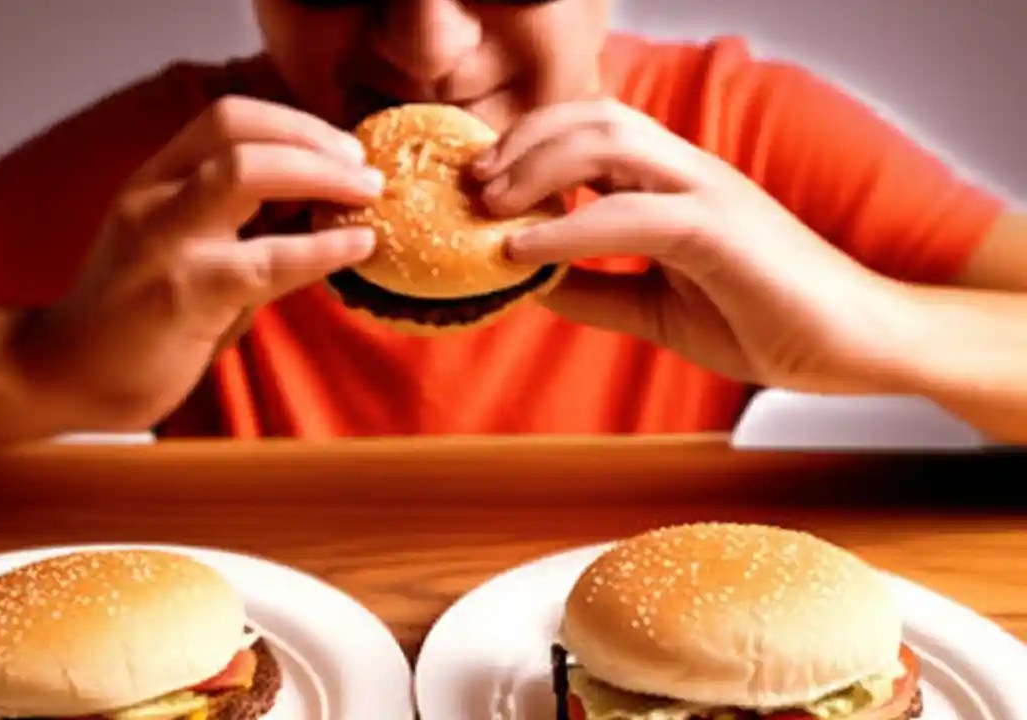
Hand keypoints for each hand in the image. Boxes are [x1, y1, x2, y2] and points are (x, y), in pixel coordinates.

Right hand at [12, 96, 382, 428]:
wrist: (67, 376)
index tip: (342, 147)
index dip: (294, 123)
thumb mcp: (179, 248)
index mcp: (154, 179)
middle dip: (315, 141)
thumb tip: (322, 204)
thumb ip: (237, 223)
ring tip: (368, 194)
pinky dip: (322, 247)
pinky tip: (357, 246)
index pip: (228, 118)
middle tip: (366, 168)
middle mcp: (152, 197)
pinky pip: (266, 259)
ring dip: (322, 176)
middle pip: (239, 131)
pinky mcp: (183, 294)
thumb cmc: (136, 318)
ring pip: (246, 174)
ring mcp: (163, 241)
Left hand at [474, 98, 910, 393]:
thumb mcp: (659, 307)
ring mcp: (709, 193)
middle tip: (470, 185)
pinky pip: (632, 214)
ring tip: (487, 207)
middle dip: (521, 143)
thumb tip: (530, 287)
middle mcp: (689, 171)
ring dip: (535, 168)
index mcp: (676, 182)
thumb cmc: (768, 318)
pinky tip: (524, 249)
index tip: (480, 183)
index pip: (593, 133)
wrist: (859, 344)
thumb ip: (597, 291)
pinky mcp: (722, 231)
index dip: (529, 146)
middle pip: (591, 118)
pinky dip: (568, 230)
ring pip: (608, 142)